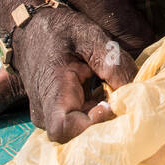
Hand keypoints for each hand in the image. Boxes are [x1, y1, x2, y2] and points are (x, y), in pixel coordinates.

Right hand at [0, 6, 139, 142]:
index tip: (110, 106)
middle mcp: (48, 112)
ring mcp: (52, 116)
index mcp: (52, 93)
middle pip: (79, 135)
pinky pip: (82, 122)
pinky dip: (100, 113)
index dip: (91, 125)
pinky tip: (113, 97)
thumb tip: (133, 89)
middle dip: (107, 124)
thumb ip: (110, 60)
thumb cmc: (58, 30)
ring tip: (123, 98)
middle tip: (128, 104)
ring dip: (106, 119)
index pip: (65, 128)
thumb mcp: (88, 35)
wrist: (30, 29)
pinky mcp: (61, 115)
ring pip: (83, 131)